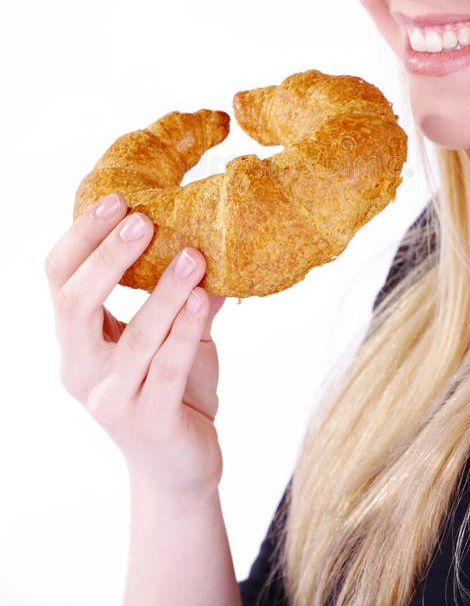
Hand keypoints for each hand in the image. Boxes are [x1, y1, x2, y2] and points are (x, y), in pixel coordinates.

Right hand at [46, 193, 225, 501]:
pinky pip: (166, 369)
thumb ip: (184, 291)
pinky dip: (186, 331)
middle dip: (105, 259)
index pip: (60, 279)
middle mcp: (81, 369)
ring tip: (193, 255)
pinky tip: (206, 299)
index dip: (82, 237)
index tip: (116, 199)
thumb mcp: (175, 333)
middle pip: (73, 305)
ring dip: (164, 292)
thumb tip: (210, 232)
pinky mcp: (146, 422)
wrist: (181, 469)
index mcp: (77, 341)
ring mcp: (110, 399)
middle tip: (141, 220)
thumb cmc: (173, 392)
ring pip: (132, 337)